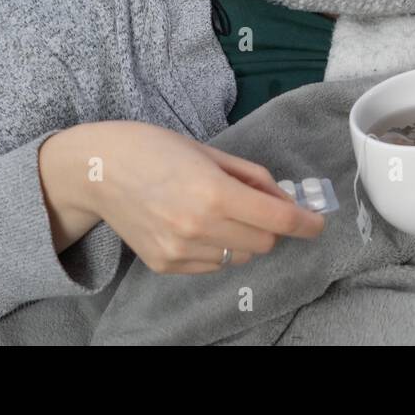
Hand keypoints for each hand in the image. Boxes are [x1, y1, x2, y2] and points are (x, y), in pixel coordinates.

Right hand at [85, 121, 326, 273]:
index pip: (278, 220)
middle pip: (264, 242)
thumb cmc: (155, 149)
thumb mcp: (211, 153)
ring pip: (240, 257)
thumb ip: (253, 179)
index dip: (306, 223)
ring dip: (244, 239)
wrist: (98, 170)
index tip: (316, 223)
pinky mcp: (166, 265)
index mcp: (214, 193)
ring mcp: (181, 251)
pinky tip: (197, 224)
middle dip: (270, 225)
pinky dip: (217, 249)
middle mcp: (199, 228)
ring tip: (219, 211)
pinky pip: (212, 265)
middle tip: (254, 204)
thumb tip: (286, 202)